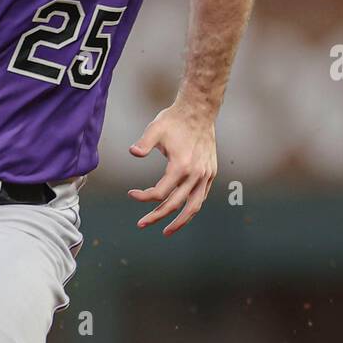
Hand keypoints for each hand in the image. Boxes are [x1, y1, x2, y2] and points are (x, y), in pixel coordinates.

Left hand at [127, 103, 216, 235]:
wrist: (199, 110)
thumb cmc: (174, 120)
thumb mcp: (155, 129)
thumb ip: (144, 143)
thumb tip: (132, 153)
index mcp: (181, 165)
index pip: (160, 192)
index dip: (143, 197)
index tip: (131, 194)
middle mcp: (196, 174)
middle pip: (175, 204)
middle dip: (157, 216)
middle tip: (141, 224)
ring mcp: (205, 175)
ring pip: (193, 206)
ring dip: (180, 222)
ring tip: (167, 232)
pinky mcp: (211, 173)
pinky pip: (201, 197)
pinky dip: (191, 208)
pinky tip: (181, 214)